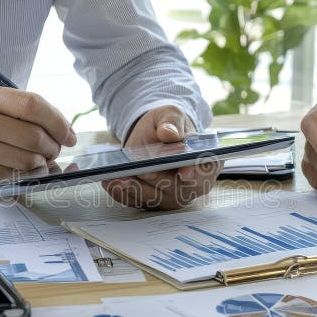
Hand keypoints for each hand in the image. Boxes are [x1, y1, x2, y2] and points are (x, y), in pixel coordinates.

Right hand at [0, 84, 77, 186]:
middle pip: (34, 136)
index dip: (58, 121)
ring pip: (29, 159)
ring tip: (40, 157)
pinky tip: (24, 167)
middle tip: (54, 148)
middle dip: (53, 145)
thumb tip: (67, 132)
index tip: (69, 134)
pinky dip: (30, 173)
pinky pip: (18, 175)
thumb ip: (27, 110)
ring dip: (43, 161)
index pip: (32, 105)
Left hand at [102, 106, 220, 209]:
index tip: (184, 174)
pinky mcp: (151, 200)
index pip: (205, 172)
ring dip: (134, 189)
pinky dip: (122, 193)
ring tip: (116, 177)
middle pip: (177, 190)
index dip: (197, 175)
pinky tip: (110, 181)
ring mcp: (171, 196)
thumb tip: (169, 133)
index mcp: (206, 162)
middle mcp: (192, 185)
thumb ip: (172, 122)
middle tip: (141, 171)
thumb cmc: (168, 126)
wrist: (152, 136)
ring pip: (154, 199)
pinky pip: (136, 201)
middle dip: (158, 181)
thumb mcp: (171, 115)